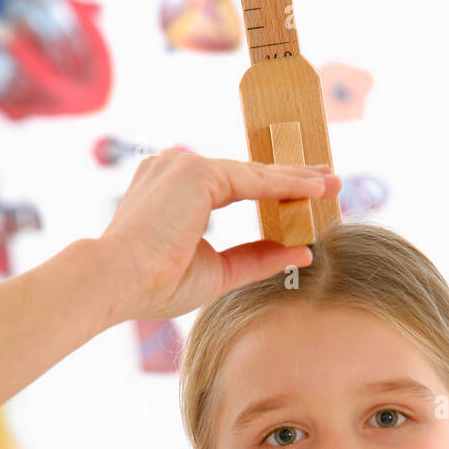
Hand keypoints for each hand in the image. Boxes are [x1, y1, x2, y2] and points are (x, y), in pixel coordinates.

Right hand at [97, 148, 341, 322]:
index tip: (304, 195)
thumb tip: (302, 252)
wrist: (117, 282)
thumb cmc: (154, 284)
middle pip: (247, 172)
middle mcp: (176, 168)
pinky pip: (251, 178)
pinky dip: (283, 184)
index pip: (234, 185)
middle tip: (328, 180)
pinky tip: (312, 189)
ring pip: (252, 172)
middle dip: (291, 178)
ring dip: (294, 178)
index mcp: (175, 190)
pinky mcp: (196, 172)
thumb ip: (256, 258)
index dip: (273, 190)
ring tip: (330, 183)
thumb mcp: (218, 271)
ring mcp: (184, 165)